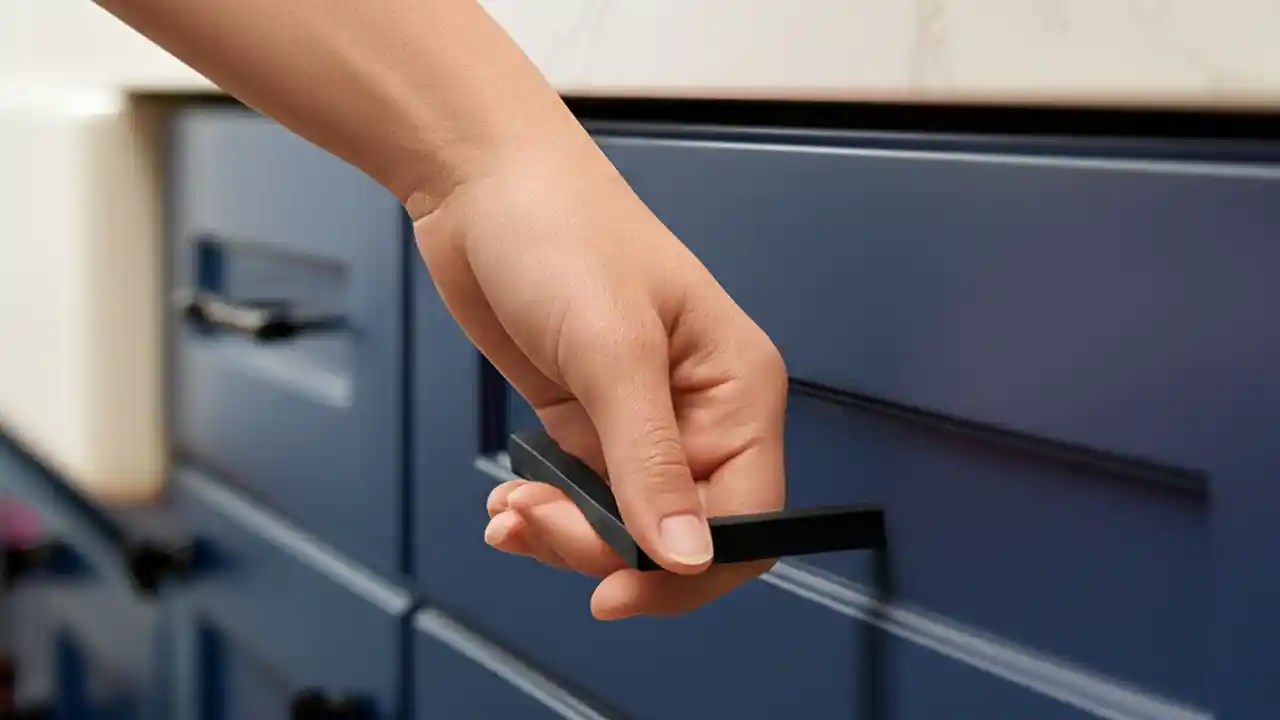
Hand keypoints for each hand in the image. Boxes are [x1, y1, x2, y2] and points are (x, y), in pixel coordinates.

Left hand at [414, 138, 786, 619]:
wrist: (482, 181)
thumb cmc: (562, 231)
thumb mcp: (613, 350)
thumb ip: (651, 463)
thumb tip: (690, 558)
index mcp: (738, 390)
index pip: (748, 521)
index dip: (691, 573)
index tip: (618, 593)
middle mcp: (700, 413)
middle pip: (679, 535)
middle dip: (609, 551)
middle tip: (541, 525)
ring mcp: (641, 420)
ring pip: (624, 526)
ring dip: (566, 536)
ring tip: (512, 512)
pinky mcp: (588, 419)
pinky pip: (582, 497)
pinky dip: (546, 514)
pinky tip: (509, 501)